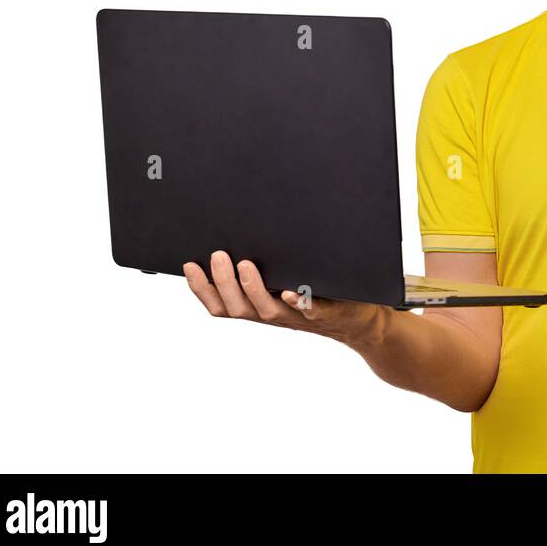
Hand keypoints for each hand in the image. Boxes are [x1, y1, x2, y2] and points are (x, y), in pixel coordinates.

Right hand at [183, 249, 384, 345]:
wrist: (358, 319)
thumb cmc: (317, 292)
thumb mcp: (286, 277)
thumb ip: (267, 262)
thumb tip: (243, 226)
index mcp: (258, 304)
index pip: (220, 303)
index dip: (201, 288)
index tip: (188, 264)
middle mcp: (272, 312)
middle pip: (237, 308)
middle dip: (223, 282)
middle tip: (218, 256)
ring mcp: (297, 315)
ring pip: (267, 310)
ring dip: (253, 288)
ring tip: (245, 264)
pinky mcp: (326, 312)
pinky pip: (311, 310)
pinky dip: (300, 303)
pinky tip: (292, 292)